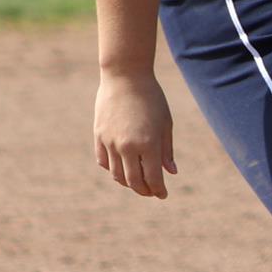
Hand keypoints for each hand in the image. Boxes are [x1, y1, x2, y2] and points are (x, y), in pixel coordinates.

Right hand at [93, 72, 178, 199]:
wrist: (125, 77)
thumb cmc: (152, 98)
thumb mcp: (165, 123)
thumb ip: (167, 150)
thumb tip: (171, 172)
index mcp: (148, 144)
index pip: (153, 178)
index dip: (158, 190)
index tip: (163, 194)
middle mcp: (128, 146)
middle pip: (134, 181)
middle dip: (144, 190)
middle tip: (151, 192)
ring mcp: (110, 142)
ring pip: (117, 174)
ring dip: (128, 183)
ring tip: (137, 183)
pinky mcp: (99, 136)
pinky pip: (104, 161)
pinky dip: (113, 169)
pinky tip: (122, 169)